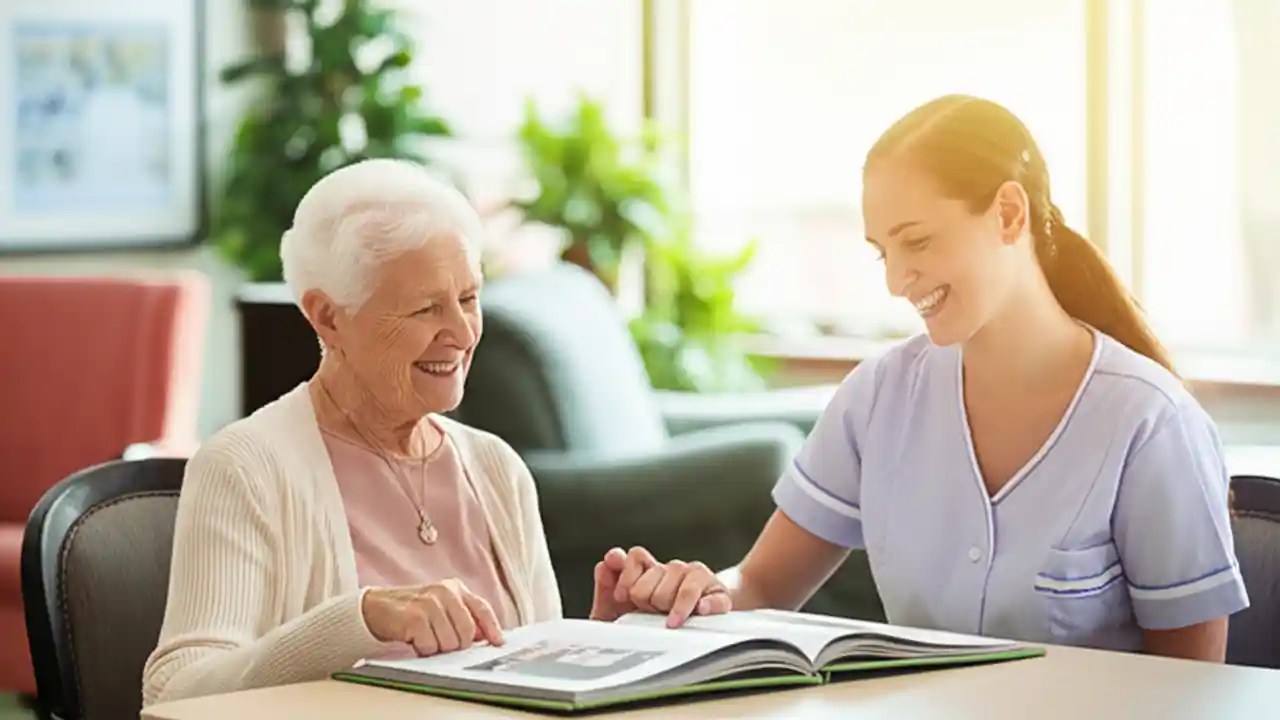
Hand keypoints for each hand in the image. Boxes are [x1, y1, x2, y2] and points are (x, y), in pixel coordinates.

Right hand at [362, 579, 503, 655]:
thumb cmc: (412, 611)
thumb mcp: (440, 607)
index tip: (498, 642)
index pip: (482, 608)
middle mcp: (445, 592)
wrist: (376, 607)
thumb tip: (484, 637)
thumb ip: (462, 617)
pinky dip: (422, 649)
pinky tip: (414, 639)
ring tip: (425, 637)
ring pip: (449, 643)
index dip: (492, 627)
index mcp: (455, 589)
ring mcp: (430, 603)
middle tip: (440, 641)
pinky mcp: (415, 617)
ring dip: (437, 648)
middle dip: (456, 644)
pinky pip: (429, 646)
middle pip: (467, 632)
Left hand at [589, 546, 731, 627]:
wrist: (688, 640)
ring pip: (681, 576)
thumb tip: (605, 564)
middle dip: (649, 598)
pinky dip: (707, 603)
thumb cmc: (647, 626)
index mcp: (649, 572)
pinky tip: (700, 611)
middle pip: (656, 571)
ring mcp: (698, 580)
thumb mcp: (618, 612)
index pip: (636, 556)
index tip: (622, 598)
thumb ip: (606, 586)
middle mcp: (673, 571)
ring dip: (672, 603)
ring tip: (669, 622)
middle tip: (651, 613)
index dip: (627, 576)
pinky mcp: (720, 596)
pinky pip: (715, 596)